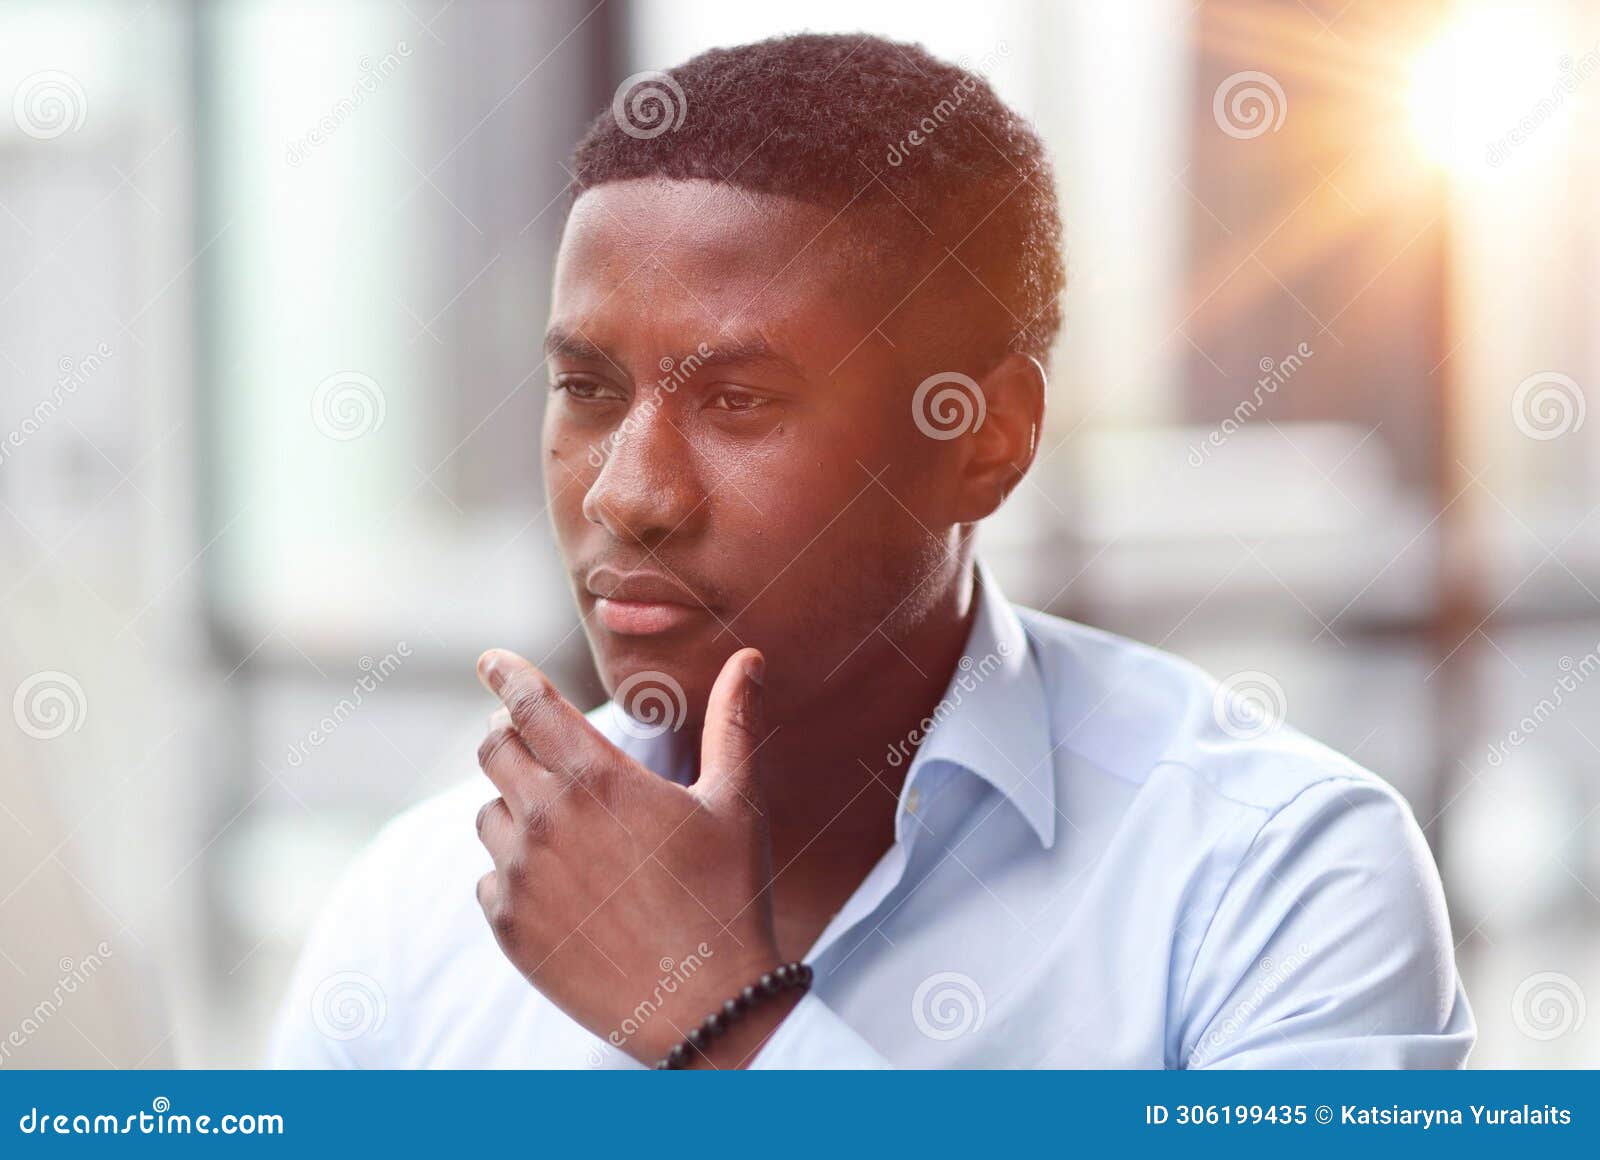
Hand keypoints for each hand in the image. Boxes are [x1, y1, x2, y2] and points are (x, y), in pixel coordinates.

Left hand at [473, 646, 794, 1066]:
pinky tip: (564, 890)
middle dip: (510, 736)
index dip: (505, 673)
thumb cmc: (728, 897)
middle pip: (494, 750)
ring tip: (567, 832)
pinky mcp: (509, 926)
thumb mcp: (738, 803)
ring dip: (515, 808)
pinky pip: (490, 878)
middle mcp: (547, 820)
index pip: (529, 703)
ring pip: (489, 815)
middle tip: (535, 743)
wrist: (706, 1008)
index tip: (489, 660)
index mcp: (598, 780)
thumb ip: (733, 722)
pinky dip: (514, 872)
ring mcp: (521, 876)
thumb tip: (750, 657)